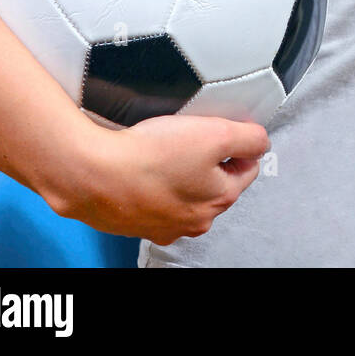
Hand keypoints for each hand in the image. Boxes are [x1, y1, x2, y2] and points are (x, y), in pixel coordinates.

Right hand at [43, 113, 270, 245]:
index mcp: (219, 201)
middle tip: (189, 137)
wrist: (93, 174)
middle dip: (209, 159)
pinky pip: (156, 198)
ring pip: (186, 192)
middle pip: (216, 182)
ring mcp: (162, 226)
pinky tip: (144, 166)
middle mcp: (194, 222)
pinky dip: (154, 183)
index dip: (239, 144)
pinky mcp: (135, 222)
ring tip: (164, 150)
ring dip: (181, 172)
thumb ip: (249, 138)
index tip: (221, 129)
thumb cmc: (153, 155)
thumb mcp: (216, 134)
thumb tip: (261, 142)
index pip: (247, 169)